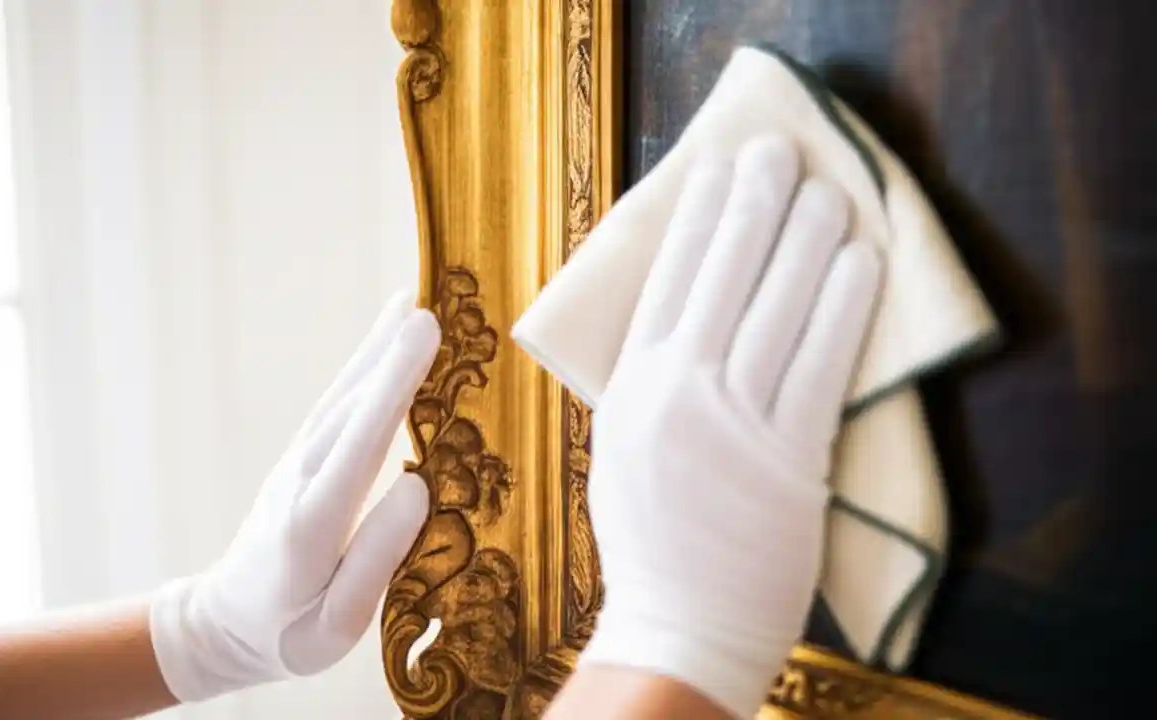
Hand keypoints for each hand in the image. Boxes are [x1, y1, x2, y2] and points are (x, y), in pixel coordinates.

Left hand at [149, 292, 439, 701]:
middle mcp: (301, 480)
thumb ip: (375, 558)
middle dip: (390, 357)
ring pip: (341, 397)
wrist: (224, 626)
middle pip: (352, 408)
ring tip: (411, 304)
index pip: (361, 444)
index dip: (394, 385)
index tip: (422, 335)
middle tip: (432, 307)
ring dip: (376, 350)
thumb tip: (417, 486)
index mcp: (313, 524)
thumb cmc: (288, 634)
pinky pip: (336, 404)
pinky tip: (383, 340)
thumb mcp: (335, 626)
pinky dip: (363, 367)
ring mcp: (296, 464)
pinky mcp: (300, 459)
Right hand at [578, 135, 881, 716]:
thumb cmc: (652, 544)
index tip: (718, 167)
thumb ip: (650, 382)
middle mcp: (676, 394)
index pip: (664, 279)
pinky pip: (822, 363)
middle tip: (778, 153)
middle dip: (753, 203)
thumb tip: (690, 317)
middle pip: (720, 274)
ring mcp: (733, 425)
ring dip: (806, 237)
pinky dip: (843, 305)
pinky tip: (859, 261)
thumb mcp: (623, 449)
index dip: (695, 215)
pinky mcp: (791, 458)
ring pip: (776, 306)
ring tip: (828, 190)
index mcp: (628, 389)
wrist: (680, 629)